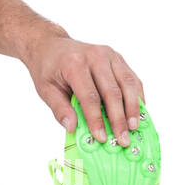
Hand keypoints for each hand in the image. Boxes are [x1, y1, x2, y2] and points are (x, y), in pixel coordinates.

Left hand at [23, 33, 145, 146]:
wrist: (51, 45)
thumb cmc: (48, 67)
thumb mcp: (45, 88)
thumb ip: (59, 109)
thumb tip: (72, 128)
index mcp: (74, 64)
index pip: (89, 96)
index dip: (97, 119)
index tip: (101, 137)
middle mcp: (95, 56)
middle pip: (112, 92)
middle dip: (119, 119)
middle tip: (123, 139)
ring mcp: (109, 55)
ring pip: (128, 84)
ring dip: (133, 109)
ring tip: (133, 128)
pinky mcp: (117, 58)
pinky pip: (132, 79)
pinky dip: (137, 96)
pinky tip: (138, 112)